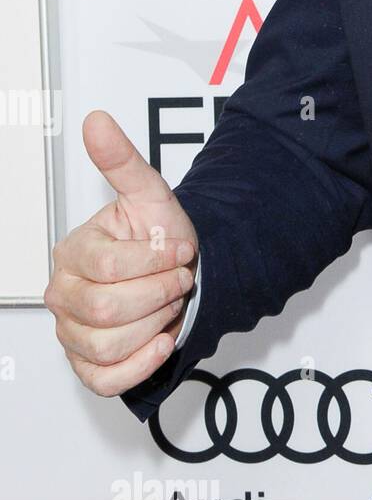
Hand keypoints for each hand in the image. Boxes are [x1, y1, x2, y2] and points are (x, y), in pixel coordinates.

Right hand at [44, 110, 198, 396]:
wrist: (180, 272)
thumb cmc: (161, 236)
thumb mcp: (150, 194)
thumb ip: (122, 160)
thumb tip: (97, 121)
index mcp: (73, 252)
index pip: (112, 266)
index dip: (158, 260)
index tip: (180, 250)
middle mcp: (63, 294)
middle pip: (109, 309)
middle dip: (160, 292)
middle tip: (178, 279)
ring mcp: (71, 333)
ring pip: (109, 344)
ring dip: (156, 323)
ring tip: (168, 302)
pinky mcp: (88, 366)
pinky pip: (107, 379)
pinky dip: (142, 363)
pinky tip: (162, 340)